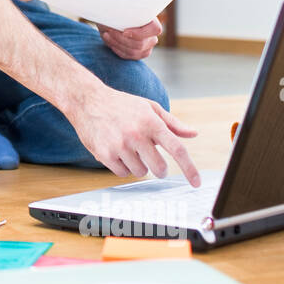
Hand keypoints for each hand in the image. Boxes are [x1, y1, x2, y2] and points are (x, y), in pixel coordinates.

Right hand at [68, 86, 200, 186]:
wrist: (87, 101)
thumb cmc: (121, 104)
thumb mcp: (149, 107)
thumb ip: (173, 123)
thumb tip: (193, 134)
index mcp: (151, 122)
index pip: (176, 149)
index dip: (189, 168)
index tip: (195, 182)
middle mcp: (136, 134)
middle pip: (159, 167)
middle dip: (160, 168)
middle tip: (154, 160)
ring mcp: (120, 145)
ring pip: (140, 172)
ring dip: (139, 165)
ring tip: (129, 149)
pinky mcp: (105, 154)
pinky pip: (122, 173)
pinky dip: (123, 167)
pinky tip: (118, 153)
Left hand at [96, 17, 161, 59]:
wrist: (113, 19)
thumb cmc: (117, 11)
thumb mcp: (119, 9)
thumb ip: (122, 13)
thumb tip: (117, 17)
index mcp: (152, 20)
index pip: (155, 29)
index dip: (140, 33)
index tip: (124, 32)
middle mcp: (153, 35)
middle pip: (140, 43)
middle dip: (121, 38)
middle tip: (109, 31)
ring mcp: (147, 46)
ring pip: (133, 51)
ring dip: (117, 43)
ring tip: (106, 35)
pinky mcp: (139, 53)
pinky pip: (128, 56)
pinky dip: (117, 49)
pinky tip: (110, 41)